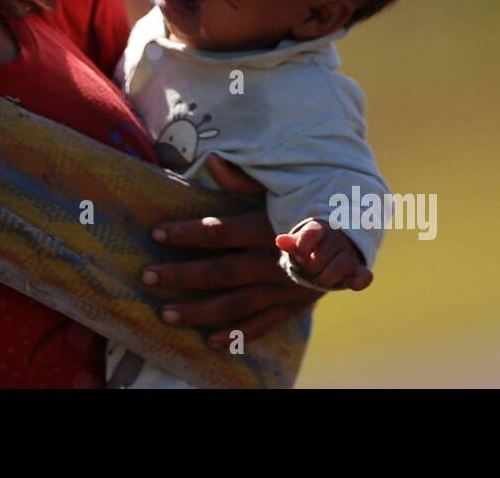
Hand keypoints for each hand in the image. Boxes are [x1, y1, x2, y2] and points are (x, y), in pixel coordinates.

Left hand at [143, 155, 323, 349]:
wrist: (352, 240)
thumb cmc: (306, 209)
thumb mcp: (278, 189)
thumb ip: (243, 181)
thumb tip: (213, 161)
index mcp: (266, 229)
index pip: (219, 232)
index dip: (186, 232)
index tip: (156, 232)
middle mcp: (272, 261)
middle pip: (219, 271)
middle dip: (181, 275)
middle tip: (147, 275)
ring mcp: (281, 289)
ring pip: (234, 303)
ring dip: (199, 310)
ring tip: (166, 313)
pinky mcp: (291, 307)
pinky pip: (261, 325)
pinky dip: (236, 334)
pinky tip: (209, 340)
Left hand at [276, 220, 373, 290]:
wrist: (336, 246)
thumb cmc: (313, 247)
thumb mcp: (300, 243)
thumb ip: (292, 243)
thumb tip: (280, 241)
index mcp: (320, 230)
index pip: (310, 234)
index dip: (303, 246)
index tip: (301, 252)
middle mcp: (337, 240)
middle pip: (321, 256)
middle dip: (312, 265)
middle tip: (312, 266)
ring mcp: (349, 254)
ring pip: (342, 265)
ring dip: (327, 277)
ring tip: (322, 278)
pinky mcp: (360, 269)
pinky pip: (364, 276)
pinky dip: (358, 281)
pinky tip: (349, 282)